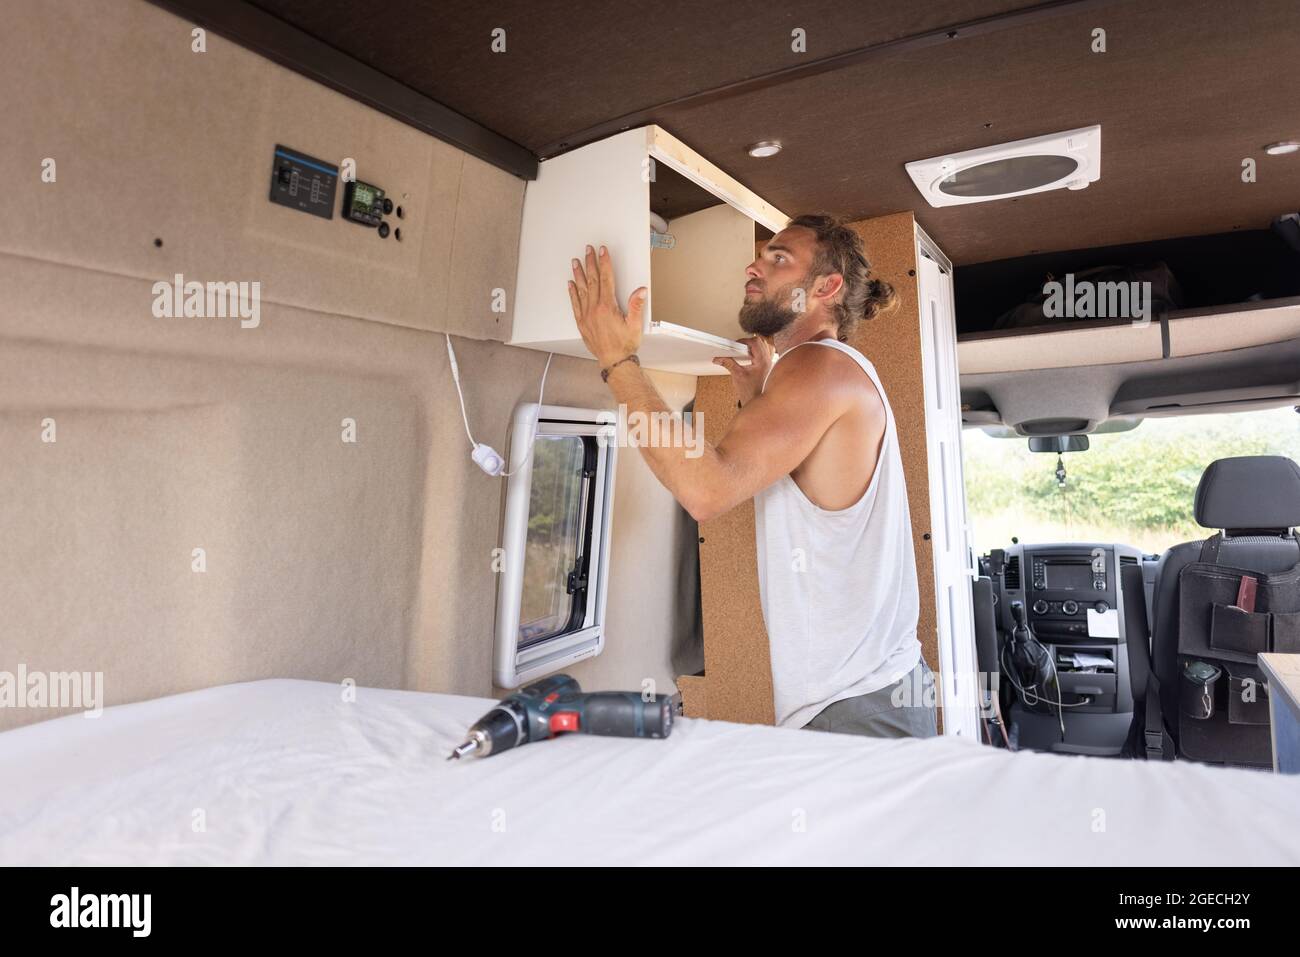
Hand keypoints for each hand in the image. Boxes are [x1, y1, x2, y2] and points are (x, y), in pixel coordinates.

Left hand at [568, 245, 645, 367]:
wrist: (614, 361)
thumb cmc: (624, 345)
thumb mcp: (635, 325)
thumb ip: (636, 305)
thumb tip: (641, 290)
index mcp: (607, 307)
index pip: (606, 279)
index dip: (604, 263)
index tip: (603, 251)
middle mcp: (594, 309)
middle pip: (592, 280)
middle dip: (590, 263)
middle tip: (588, 250)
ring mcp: (586, 315)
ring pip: (581, 289)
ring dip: (579, 274)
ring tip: (576, 262)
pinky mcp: (582, 323)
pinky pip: (575, 303)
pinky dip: (573, 292)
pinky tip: (571, 284)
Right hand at [713, 336, 773, 405]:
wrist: (756, 400)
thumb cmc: (750, 391)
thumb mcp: (737, 375)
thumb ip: (728, 363)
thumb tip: (719, 358)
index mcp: (762, 361)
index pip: (755, 342)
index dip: (744, 341)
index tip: (736, 345)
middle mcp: (768, 360)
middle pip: (762, 341)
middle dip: (749, 341)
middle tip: (740, 347)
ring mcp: (770, 363)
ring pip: (767, 345)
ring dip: (757, 344)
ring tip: (747, 349)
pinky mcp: (769, 365)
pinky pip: (769, 351)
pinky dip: (761, 349)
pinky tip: (754, 354)